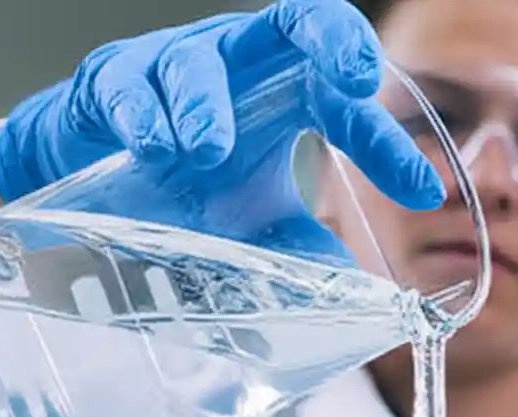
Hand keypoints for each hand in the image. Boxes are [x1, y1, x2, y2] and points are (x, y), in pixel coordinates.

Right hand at [0, 0, 445, 212]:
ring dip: (206, 106)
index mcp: (288, 92)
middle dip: (333, 39)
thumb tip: (349, 289)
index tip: (424, 192)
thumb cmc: (187, 186)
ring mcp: (175, 63)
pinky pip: (127, 84)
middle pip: (297, 20)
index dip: (388, 144)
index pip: (348, 101)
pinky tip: (152, 148)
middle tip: (356, 78)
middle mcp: (242, 63)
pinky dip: (141, 114)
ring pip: (198, 62)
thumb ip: (297, 248)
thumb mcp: (252, 222)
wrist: (94, 175)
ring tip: (206, 151)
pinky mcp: (112, 78)